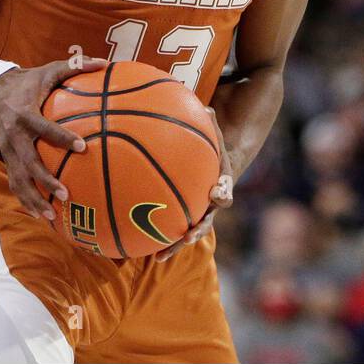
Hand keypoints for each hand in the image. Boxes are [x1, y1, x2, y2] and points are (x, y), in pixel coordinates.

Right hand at [0, 57, 108, 219]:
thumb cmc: (29, 81)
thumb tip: (105, 63)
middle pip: (28, 162)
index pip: (44, 128)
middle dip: (45, 179)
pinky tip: (42, 217)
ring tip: (51, 216)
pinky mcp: (6, 159)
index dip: (61, 137)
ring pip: (18, 180)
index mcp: (25, 114)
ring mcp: (8, 151)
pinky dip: (26, 201)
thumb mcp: (49, 69)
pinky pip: (15, 184)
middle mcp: (13, 136)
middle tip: (66, 193)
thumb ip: (76, 66)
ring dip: (33, 199)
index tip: (82, 146)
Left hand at [155, 108, 233, 262]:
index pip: (225, 189)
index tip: (217, 196)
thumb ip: (210, 122)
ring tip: (159, 257)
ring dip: (175, 245)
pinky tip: (138, 247)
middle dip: (197, 230)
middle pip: (207, 220)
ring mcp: (200, 212)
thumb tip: (205, 106)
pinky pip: (173, 228)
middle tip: (188, 238)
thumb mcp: (214, 130)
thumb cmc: (212, 143)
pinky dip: (159, 238)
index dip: (222, 192)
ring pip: (189, 232)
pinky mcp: (187, 215)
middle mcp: (211, 201)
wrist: (219, 162)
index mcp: (221, 181)